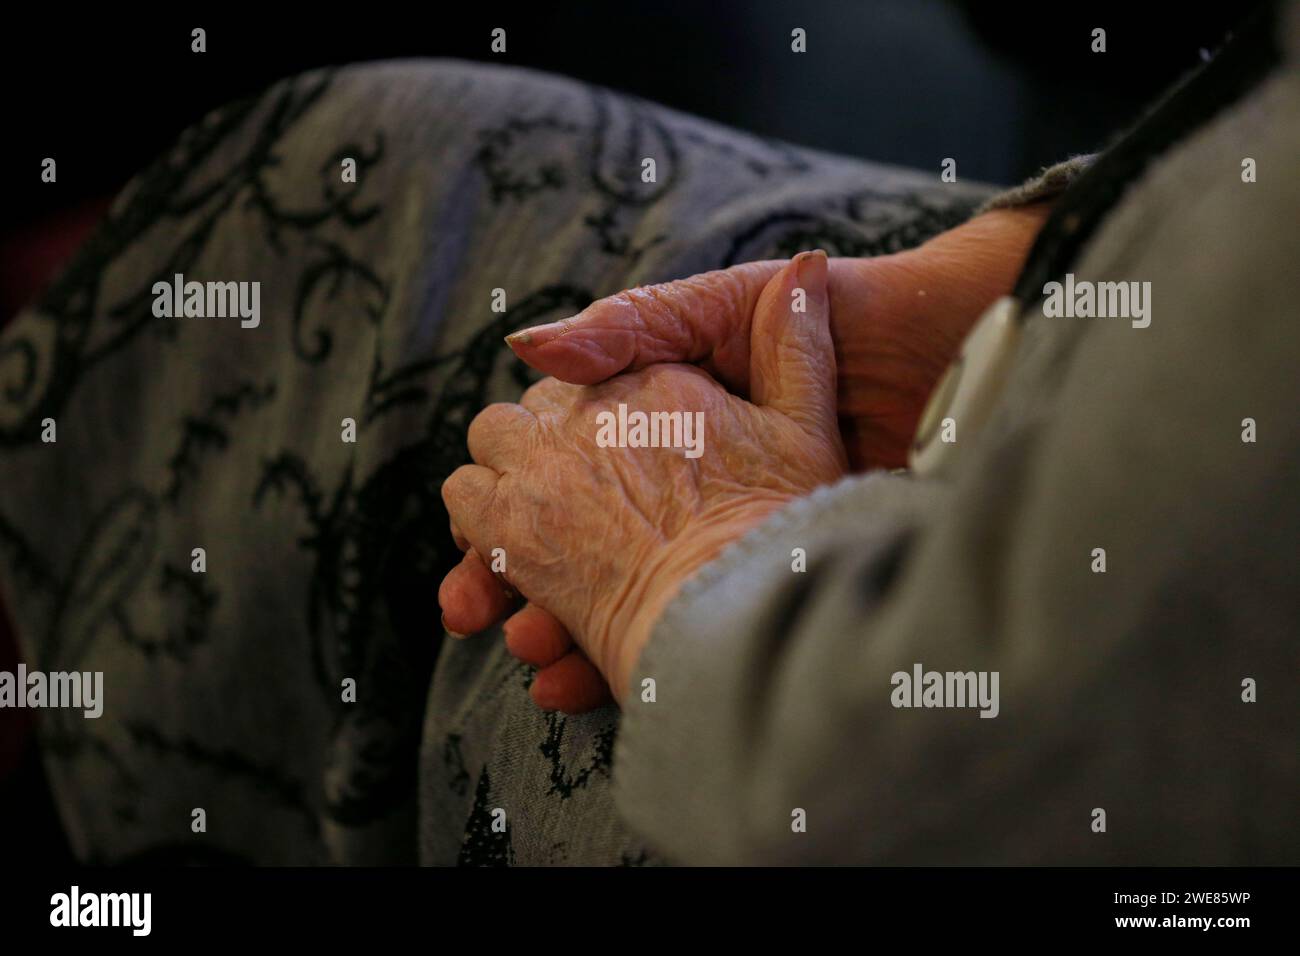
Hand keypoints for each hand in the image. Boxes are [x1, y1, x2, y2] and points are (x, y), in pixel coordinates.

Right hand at [441, 205, 1049, 711]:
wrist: (957, 357)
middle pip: (569, 543)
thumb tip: (522, 345)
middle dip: (512, 581)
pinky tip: (593, 675)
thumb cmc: (848, 316)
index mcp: (658, 418)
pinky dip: (638, 653)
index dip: (499, 514)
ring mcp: (722, 528)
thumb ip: (626, 327)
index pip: (553, 476)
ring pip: (619, 592)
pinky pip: (694, 621)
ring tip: (532, 649)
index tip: (472, 553)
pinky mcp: (772, 564)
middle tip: (474, 610)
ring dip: (562, 624)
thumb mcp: (722, 308)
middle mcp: (679, 480)